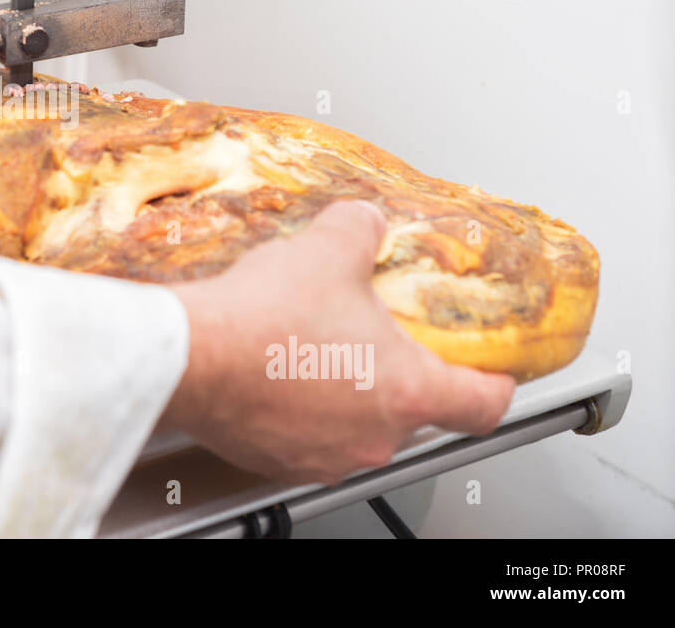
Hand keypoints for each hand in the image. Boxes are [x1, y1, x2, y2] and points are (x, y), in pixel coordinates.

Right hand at [163, 200, 514, 484]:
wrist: (190, 356)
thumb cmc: (263, 317)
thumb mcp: (330, 247)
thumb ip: (362, 229)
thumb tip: (365, 222)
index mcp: (408, 390)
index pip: (486, 404)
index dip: (495, 382)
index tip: (492, 370)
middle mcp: (374, 435)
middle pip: (413, 411)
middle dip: (395, 372)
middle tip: (368, 334)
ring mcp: (325, 455)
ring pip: (354, 425)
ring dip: (343, 393)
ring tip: (309, 350)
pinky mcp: (277, 461)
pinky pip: (304, 437)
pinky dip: (297, 410)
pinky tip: (273, 371)